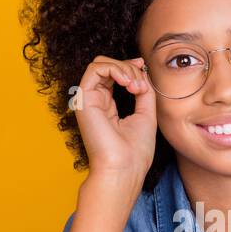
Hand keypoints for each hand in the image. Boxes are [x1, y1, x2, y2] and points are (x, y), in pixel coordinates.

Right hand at [75, 55, 157, 192]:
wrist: (124, 167)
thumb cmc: (135, 150)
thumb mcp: (146, 113)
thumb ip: (144, 91)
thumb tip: (141, 71)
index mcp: (108, 106)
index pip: (114, 75)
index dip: (130, 67)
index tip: (144, 69)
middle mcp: (95, 101)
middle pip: (107, 66)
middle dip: (129, 68)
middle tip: (141, 87)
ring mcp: (88, 100)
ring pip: (101, 64)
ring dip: (123, 68)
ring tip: (135, 86)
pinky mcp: (83, 99)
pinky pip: (95, 69)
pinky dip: (115, 69)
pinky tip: (127, 83)